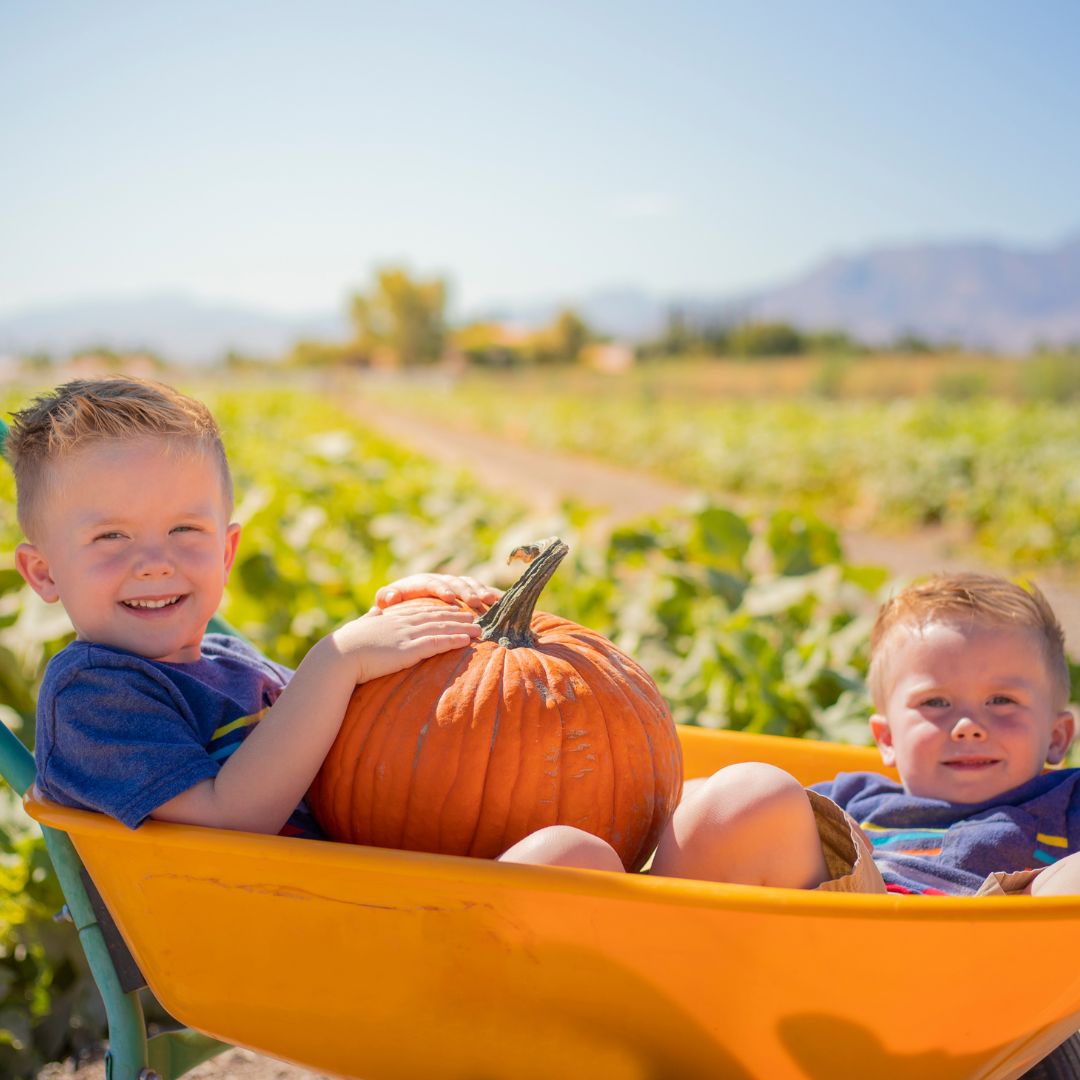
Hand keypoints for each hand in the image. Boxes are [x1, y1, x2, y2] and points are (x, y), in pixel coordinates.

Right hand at [333, 603, 482, 683]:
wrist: (340, 655)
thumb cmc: (347, 644)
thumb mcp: (362, 626)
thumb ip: (371, 618)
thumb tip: (373, 611)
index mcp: (393, 617)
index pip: (423, 610)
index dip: (442, 609)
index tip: (456, 609)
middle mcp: (403, 622)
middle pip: (437, 617)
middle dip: (458, 617)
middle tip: (475, 618)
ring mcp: (407, 635)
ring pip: (442, 628)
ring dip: (463, 628)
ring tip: (479, 630)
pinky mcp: (408, 650)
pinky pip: (437, 644)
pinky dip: (454, 640)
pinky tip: (466, 641)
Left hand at [373, 572, 501, 612]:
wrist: (406, 602)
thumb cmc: (397, 605)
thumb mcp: (388, 601)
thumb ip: (386, 597)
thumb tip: (390, 597)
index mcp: (421, 581)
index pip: (432, 582)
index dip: (441, 589)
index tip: (449, 598)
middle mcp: (441, 580)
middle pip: (455, 582)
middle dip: (465, 591)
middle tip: (475, 601)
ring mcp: (455, 584)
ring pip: (470, 584)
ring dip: (481, 591)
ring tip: (491, 601)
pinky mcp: (466, 591)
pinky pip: (481, 589)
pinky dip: (491, 594)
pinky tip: (503, 601)